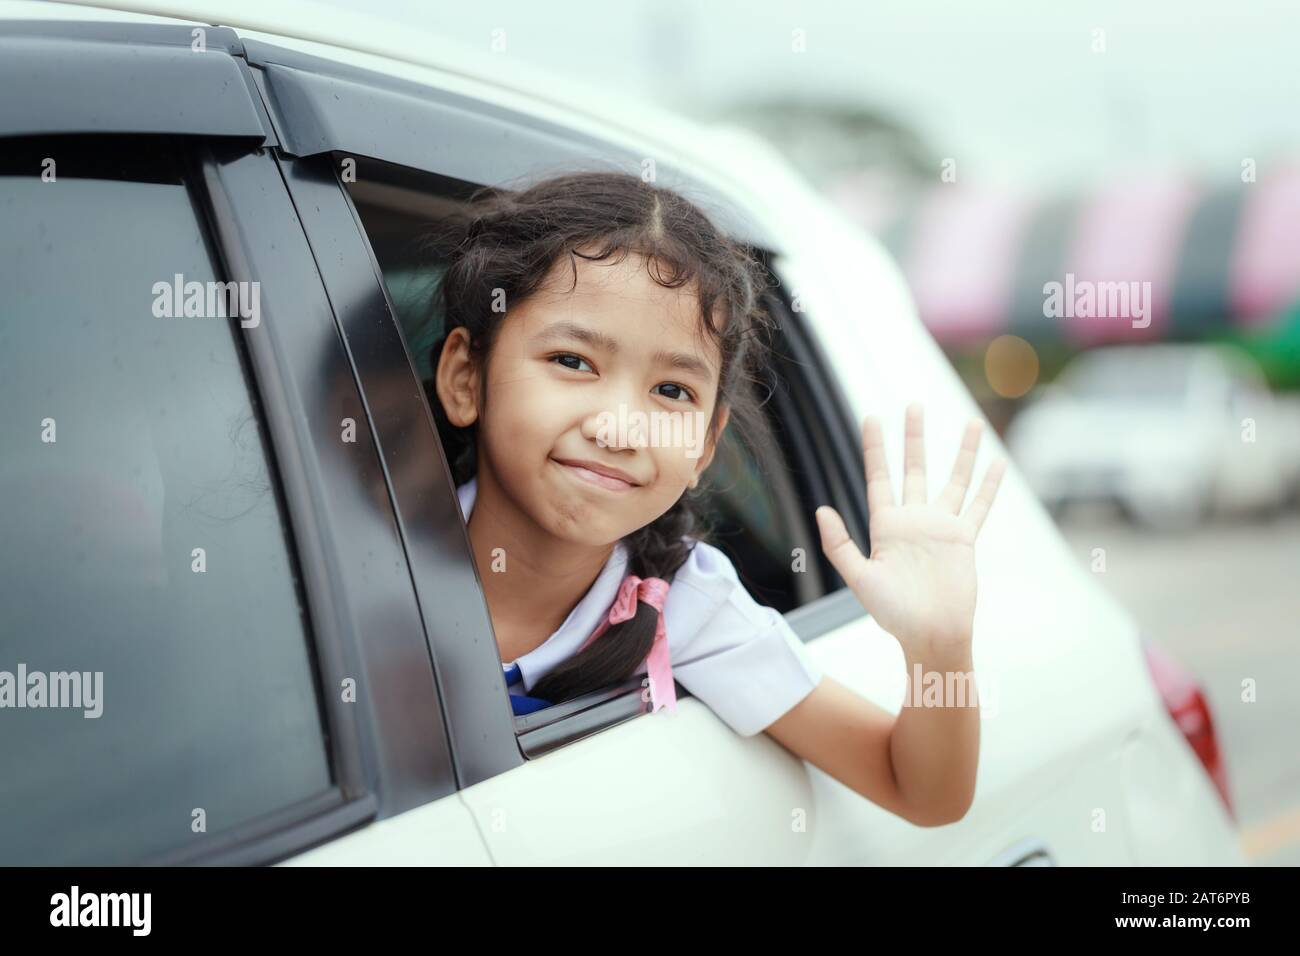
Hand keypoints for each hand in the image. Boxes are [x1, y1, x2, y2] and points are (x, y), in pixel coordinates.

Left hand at [814, 403, 1006, 655]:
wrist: (930, 635)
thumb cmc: (892, 613)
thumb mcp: (860, 578)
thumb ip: (839, 545)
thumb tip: (822, 509)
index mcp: (885, 526)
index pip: (878, 477)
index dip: (875, 448)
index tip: (872, 416)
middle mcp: (913, 521)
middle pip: (915, 468)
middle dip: (914, 438)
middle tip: (914, 404)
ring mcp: (941, 528)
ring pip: (954, 480)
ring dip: (962, 452)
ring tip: (971, 422)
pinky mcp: (965, 540)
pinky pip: (979, 506)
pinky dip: (989, 485)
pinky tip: (998, 462)